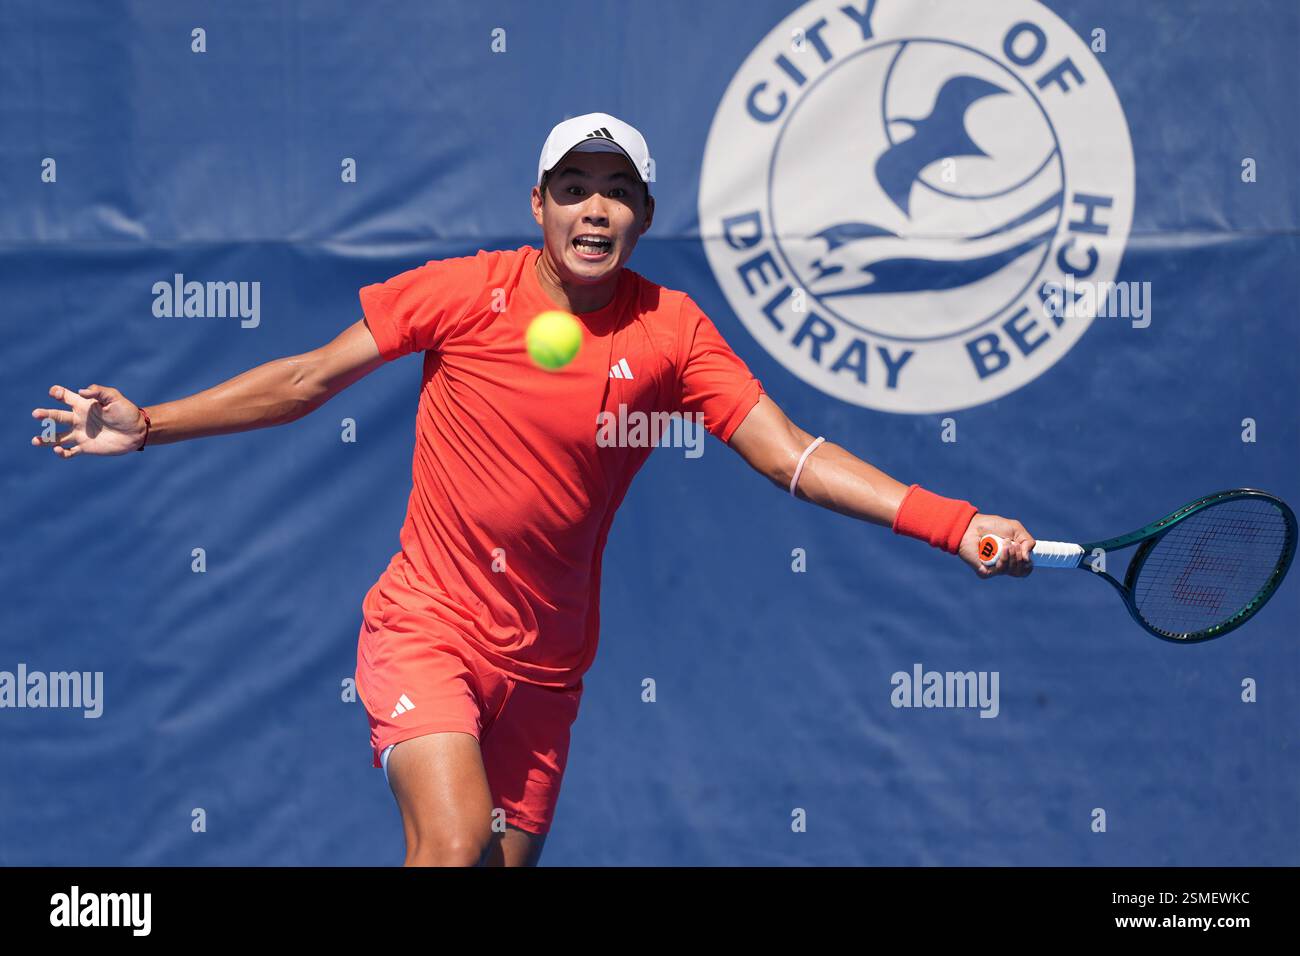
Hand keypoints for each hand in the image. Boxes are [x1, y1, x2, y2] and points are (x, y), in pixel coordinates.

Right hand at [30, 384, 147, 458]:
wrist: (137, 432)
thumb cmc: (126, 412)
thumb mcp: (114, 397)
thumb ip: (98, 391)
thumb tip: (82, 391)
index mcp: (83, 405)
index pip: (66, 397)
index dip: (58, 393)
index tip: (55, 392)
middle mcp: (78, 419)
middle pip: (57, 416)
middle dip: (46, 414)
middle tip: (36, 413)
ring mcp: (80, 434)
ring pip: (57, 437)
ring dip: (45, 438)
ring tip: (35, 441)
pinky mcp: (85, 447)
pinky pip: (69, 452)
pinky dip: (61, 452)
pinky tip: (59, 450)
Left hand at [957, 513, 1034, 578]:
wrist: (973, 525)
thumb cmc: (992, 526)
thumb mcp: (1016, 529)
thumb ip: (1028, 542)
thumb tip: (1027, 559)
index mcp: (1011, 558)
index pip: (1024, 570)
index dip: (1029, 565)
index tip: (1026, 554)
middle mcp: (1003, 565)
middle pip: (1020, 572)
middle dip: (1020, 556)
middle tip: (1014, 544)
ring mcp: (993, 569)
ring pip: (1011, 571)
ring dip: (1012, 555)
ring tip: (1006, 543)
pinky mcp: (984, 571)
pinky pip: (999, 571)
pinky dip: (1004, 559)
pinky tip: (1002, 549)